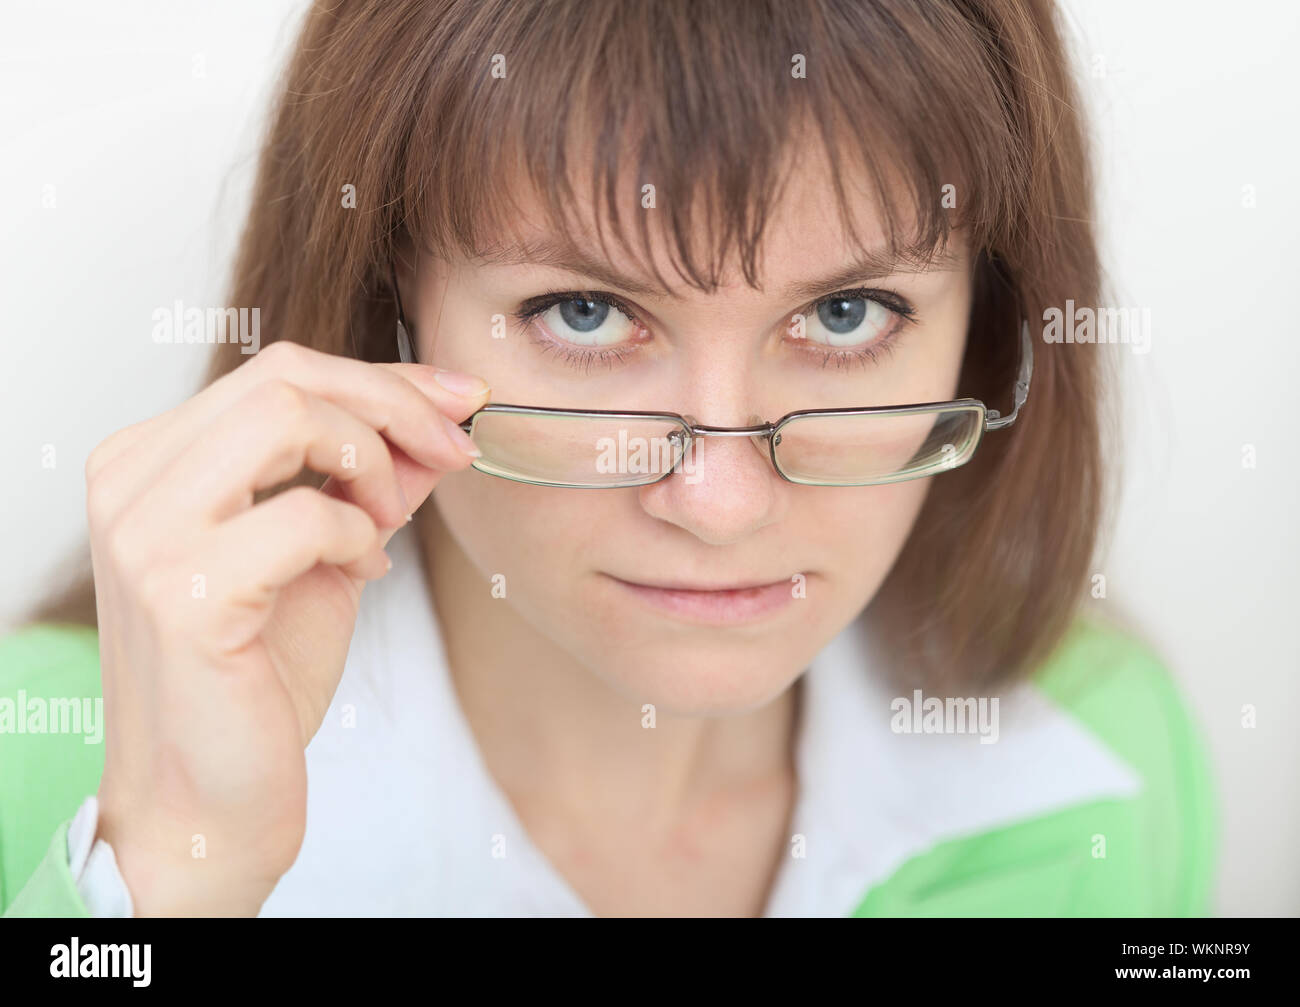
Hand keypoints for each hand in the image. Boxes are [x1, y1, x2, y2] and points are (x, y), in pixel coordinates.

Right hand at [87, 341, 486, 914]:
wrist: (210, 800)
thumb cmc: (258, 679)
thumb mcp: (326, 552)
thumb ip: (369, 481)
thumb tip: (442, 416)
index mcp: (149, 462)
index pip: (276, 373)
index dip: (381, 377)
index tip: (457, 398)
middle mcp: (130, 483)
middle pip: (285, 377)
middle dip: (394, 405)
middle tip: (452, 450)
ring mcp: (146, 533)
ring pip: (289, 417)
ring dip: (372, 463)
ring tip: (387, 521)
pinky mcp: (182, 592)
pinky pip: (307, 515)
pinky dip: (358, 535)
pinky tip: (363, 570)